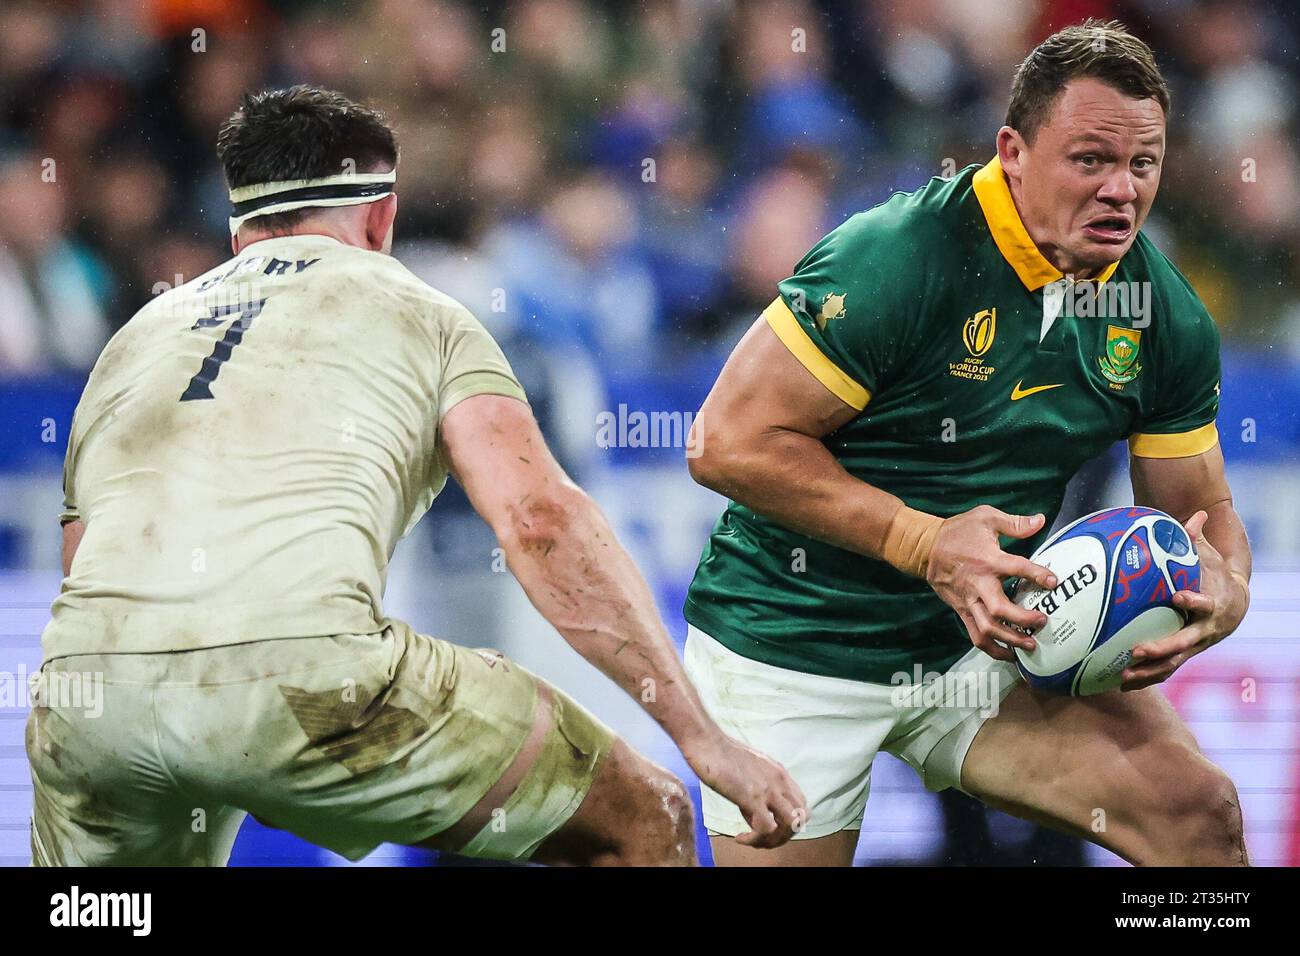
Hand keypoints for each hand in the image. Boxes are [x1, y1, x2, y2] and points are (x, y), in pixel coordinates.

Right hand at [684, 734, 807, 848]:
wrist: (707, 742)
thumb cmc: (721, 753)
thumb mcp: (751, 768)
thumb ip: (760, 786)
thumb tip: (755, 808)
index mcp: (780, 774)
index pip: (801, 805)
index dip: (789, 821)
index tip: (769, 825)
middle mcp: (780, 782)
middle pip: (800, 818)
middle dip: (784, 835)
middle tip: (762, 837)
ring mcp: (768, 790)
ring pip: (790, 826)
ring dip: (772, 840)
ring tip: (751, 840)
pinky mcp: (752, 797)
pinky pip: (767, 828)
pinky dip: (755, 839)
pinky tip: (739, 836)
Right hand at [926, 505, 1058, 662]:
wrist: (925, 548)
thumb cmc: (957, 531)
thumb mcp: (985, 517)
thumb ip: (1014, 523)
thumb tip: (1040, 520)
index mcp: (988, 560)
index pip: (1017, 568)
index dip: (1037, 575)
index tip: (1053, 582)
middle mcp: (978, 584)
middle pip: (1000, 609)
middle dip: (1023, 619)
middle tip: (1042, 621)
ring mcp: (968, 600)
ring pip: (987, 628)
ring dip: (1009, 639)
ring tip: (1029, 645)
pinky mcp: (961, 610)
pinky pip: (975, 634)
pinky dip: (992, 648)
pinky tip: (1009, 655)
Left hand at [1120, 510, 1248, 690]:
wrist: (1236, 603)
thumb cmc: (1215, 575)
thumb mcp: (1209, 557)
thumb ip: (1197, 538)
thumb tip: (1196, 512)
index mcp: (1211, 605)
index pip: (1203, 604)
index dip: (1193, 601)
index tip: (1177, 596)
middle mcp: (1204, 630)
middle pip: (1184, 642)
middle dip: (1161, 648)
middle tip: (1137, 650)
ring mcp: (1195, 646)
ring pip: (1174, 663)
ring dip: (1149, 671)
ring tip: (1124, 675)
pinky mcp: (1186, 655)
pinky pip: (1166, 669)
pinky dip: (1146, 678)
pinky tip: (1122, 684)